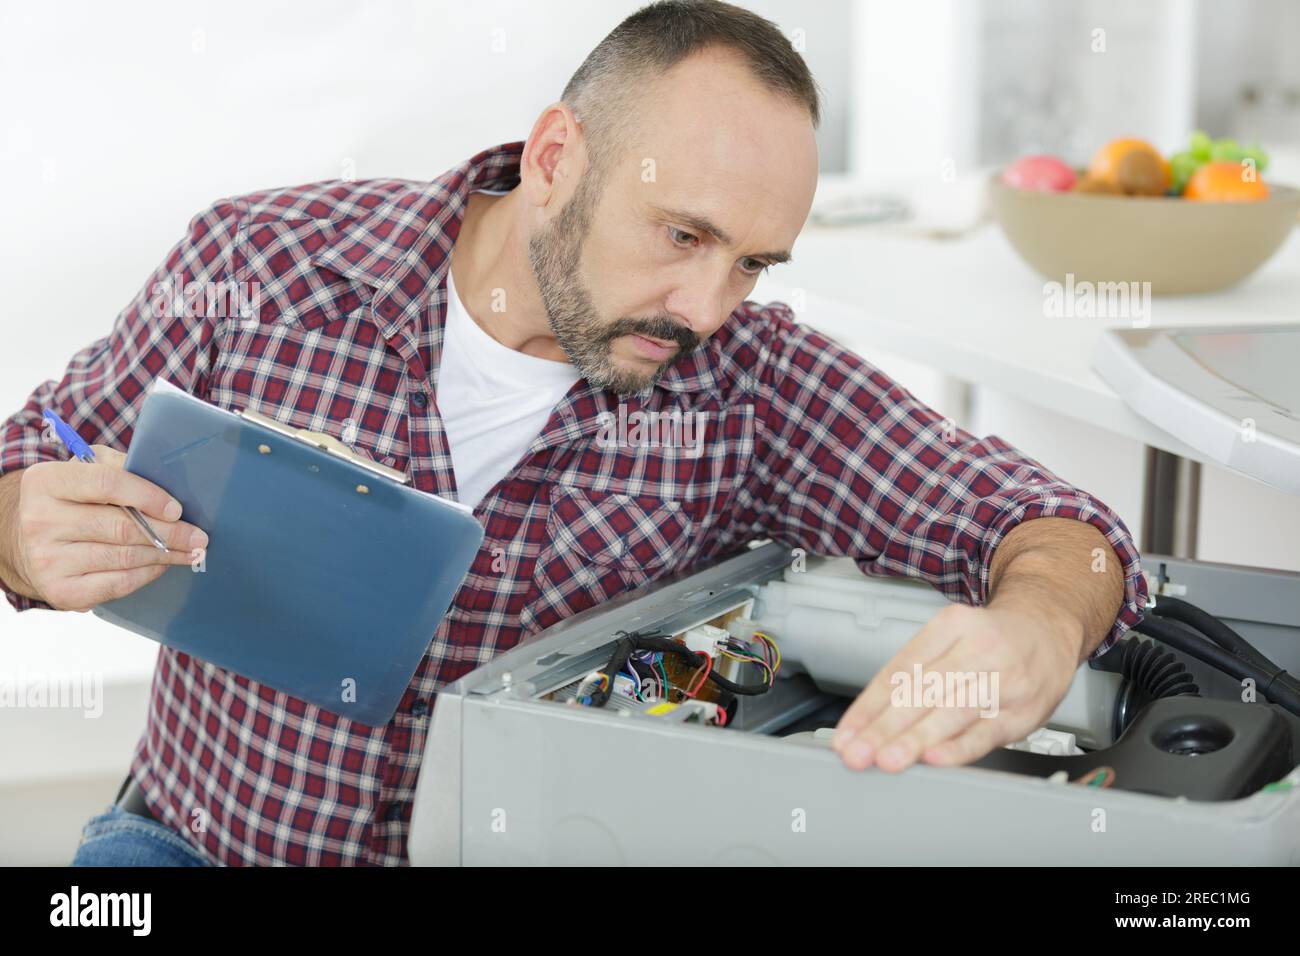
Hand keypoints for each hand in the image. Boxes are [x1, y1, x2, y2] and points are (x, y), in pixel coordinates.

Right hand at [0, 445, 207, 610]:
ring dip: (166, 555)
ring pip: (124, 557)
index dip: (149, 496)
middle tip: (199, 537)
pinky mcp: (60, 591)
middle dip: (170, 533)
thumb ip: (119, 467)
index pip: (108, 484)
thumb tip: (168, 479)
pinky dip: (147, 574)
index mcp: (47, 482)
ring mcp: (47, 559)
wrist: (24, 541)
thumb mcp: (84, 471)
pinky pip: (118, 583)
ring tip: (190, 552)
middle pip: (122, 527)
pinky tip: (162, 565)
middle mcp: (40, 521)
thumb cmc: (69, 501)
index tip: (177, 509)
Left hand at [830, 601, 1081, 772]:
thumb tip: (871, 718)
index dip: (870, 706)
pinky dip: (959, 748)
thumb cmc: (993, 640)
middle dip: (884, 727)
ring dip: (915, 740)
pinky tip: (935, 758)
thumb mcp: (952, 636)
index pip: (901, 670)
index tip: (847, 733)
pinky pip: (986, 733)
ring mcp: (1004, 680)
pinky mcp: (1025, 711)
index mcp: (951, 625)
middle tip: (858, 753)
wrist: (1050, 631)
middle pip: (923, 691)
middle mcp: (978, 649)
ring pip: (952, 711)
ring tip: (887, 760)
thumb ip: (916, 672)